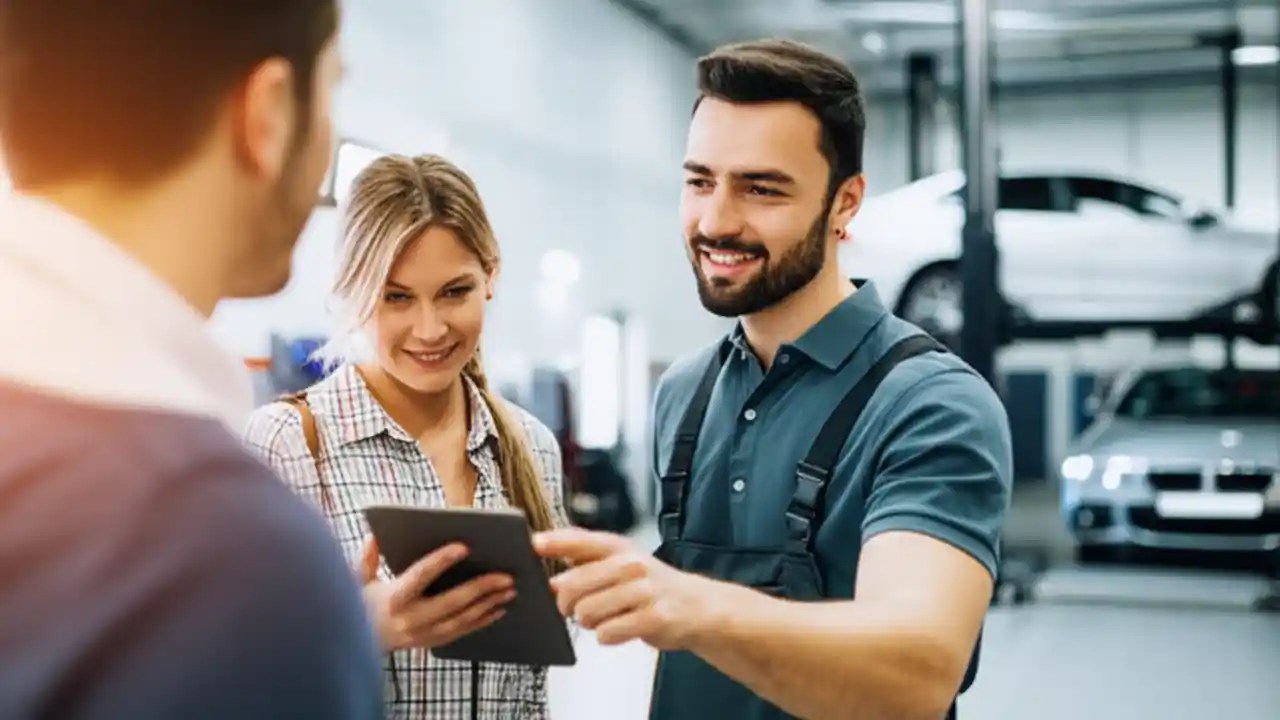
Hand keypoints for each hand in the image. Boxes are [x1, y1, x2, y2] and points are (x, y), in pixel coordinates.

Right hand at [360, 536, 515, 651]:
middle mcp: (410, 619)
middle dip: (481, 588)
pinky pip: (461, 632)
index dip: (441, 561)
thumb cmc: (360, 607)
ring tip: (510, 590)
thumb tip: (375, 536)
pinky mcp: (430, 643)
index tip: (464, 547)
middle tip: (506, 576)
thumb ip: (367, 558)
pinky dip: (482, 621)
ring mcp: (422, 635)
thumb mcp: (357, 581)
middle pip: (451, 602)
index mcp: (393, 598)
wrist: (355, 647)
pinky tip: (499, 609)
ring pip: (462, 620)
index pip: (421, 575)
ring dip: (488, 604)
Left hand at [533, 528, 721, 650]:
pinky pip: (608, 633)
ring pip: (587, 612)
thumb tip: (552, 578)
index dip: (555, 541)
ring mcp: (644, 591)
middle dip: (566, 603)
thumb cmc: (651, 586)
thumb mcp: (622, 564)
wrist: (697, 607)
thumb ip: (586, 566)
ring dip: (588, 622)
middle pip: (573, 585)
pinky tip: (619, 629)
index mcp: (619, 548)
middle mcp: (631, 565)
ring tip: (603, 618)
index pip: (581, 540)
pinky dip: (606, 636)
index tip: (534, 544)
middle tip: (574, 608)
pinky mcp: (654, 618)